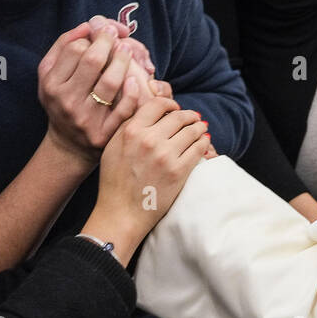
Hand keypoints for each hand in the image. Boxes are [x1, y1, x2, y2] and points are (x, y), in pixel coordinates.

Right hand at [37, 17, 154, 160]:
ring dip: (124, 60)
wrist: (68, 146)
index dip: (93, 35)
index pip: (75, 48)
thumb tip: (88, 25)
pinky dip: (132, 91)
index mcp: (51, 84)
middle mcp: (66, 101)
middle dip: (109, 42)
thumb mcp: (52, 75)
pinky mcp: (104, 132)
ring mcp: (85, 118)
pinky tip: (135, 79)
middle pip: (92, 60)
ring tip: (128, 50)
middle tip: (118, 35)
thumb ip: (64, 46)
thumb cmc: (63, 101)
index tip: (105, 31)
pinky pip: (123, 107)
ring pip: (110, 81)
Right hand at [82, 93, 209, 261]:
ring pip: (192, 130)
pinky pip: (199, 148)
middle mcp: (149, 140)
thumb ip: (128, 125)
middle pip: (179, 116)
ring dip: (199, 127)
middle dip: (189, 115)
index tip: (175, 109)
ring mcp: (165, 155)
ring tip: (200, 128)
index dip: (170, 104)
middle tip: (193, 118)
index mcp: (131, 131)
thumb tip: (148, 109)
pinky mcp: (179, 171)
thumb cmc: (114, 182)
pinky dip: (204, 142)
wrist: (121, 214)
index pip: (158, 104)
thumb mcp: (112, 147)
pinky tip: (203, 142)